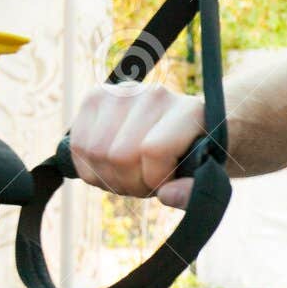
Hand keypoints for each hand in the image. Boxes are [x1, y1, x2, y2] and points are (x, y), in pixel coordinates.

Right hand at [68, 82, 206, 208]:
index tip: (165, 184)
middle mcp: (155, 94)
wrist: (186, 127)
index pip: (153, 149)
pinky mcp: (96, 97)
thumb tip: (166, 195)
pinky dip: (90, 169)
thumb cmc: (199, 155)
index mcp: (189, 110)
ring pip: (95, 151)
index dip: (154, 179)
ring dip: (110, 179)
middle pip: (119, 155)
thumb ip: (194, 191)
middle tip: (146, 183)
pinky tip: (111, 168)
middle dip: (130, 184)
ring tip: (131, 175)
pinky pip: (77, 145)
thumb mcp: (208, 177)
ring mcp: (122, 92)